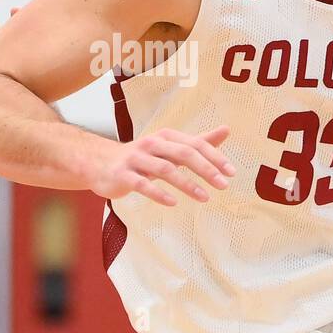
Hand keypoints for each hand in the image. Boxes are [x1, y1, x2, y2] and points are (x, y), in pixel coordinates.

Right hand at [90, 126, 235, 206]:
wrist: (101, 163)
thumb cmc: (142, 157)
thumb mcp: (170, 148)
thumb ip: (198, 142)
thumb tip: (226, 130)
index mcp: (166, 137)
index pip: (195, 144)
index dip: (215, 157)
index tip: (232, 173)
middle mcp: (152, 144)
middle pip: (183, 153)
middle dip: (206, 169)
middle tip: (224, 185)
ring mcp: (136, 159)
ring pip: (165, 169)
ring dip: (187, 184)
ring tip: (205, 198)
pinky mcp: (123, 175)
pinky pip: (142, 185)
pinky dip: (159, 194)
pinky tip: (173, 203)